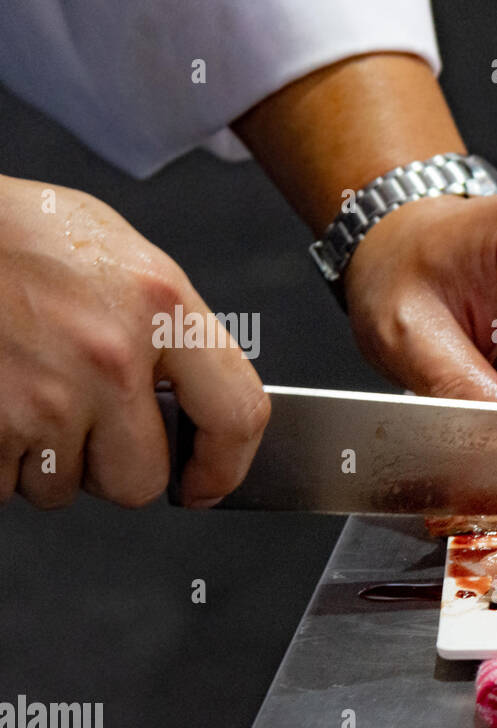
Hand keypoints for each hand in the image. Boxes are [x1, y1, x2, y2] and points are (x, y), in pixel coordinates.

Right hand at [0, 175, 268, 508]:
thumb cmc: (14, 233)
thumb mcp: (119, 256)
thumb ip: (167, 328)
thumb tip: (194, 397)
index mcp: (161, 306)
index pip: (237, 414)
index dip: (226, 466)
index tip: (206, 484)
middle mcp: (110, 356)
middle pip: (140, 481)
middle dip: (111, 469)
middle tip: (84, 424)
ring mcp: (44, 396)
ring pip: (63, 489)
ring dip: (45, 462)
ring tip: (24, 393)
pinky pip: (3, 485)